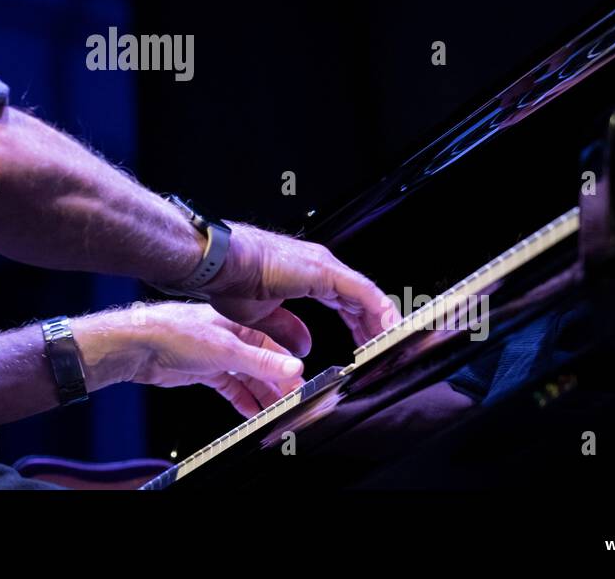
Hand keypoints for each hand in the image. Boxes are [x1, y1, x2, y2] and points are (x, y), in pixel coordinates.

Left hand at [106, 301, 307, 418]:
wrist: (139, 346)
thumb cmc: (176, 333)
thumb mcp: (226, 350)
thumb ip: (261, 362)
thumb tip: (293, 367)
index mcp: (240, 325)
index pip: (274, 348)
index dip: (288, 369)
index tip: (300, 386)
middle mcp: (231, 338)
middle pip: (262, 365)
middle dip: (277, 385)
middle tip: (290, 404)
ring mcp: (217, 355)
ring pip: (248, 378)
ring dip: (261, 395)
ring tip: (275, 413)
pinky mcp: (205, 370)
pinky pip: (230, 387)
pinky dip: (242, 399)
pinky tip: (251, 411)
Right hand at [194, 223, 397, 356]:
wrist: (220, 264)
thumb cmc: (231, 283)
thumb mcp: (262, 316)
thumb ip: (286, 329)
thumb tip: (305, 345)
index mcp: (308, 275)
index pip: (345, 301)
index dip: (359, 324)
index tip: (367, 345)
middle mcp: (320, 266)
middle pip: (360, 299)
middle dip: (374, 325)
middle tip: (386, 350)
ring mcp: (325, 265)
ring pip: (367, 295)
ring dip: (382, 320)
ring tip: (394, 344)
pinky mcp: (325, 270)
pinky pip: (363, 292)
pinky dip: (378, 310)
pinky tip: (388, 328)